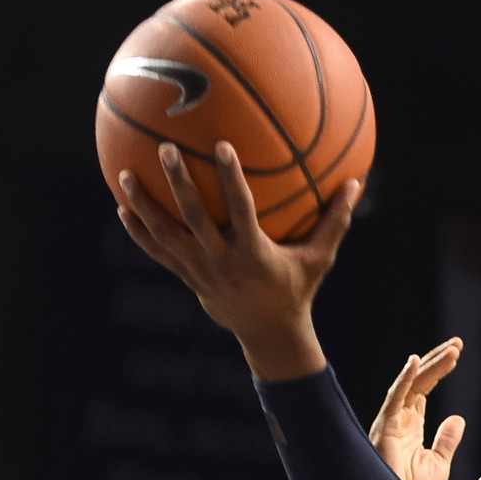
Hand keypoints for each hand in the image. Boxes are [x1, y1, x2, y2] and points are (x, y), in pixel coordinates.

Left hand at [116, 141, 362, 380]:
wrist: (268, 334)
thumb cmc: (297, 289)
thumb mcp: (319, 258)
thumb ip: (335, 220)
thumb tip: (357, 182)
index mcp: (252, 253)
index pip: (240, 210)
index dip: (231, 178)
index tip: (223, 145)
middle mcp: (220, 260)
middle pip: (193, 218)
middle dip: (178, 182)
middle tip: (165, 148)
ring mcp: (199, 270)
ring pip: (165, 234)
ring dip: (144, 205)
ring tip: (124, 175)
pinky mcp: (186, 276)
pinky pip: (158, 252)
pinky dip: (139, 232)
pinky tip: (123, 208)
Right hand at [367, 338, 467, 479]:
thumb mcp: (439, 463)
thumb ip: (447, 439)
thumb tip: (458, 418)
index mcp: (410, 426)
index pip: (424, 389)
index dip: (439, 370)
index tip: (457, 353)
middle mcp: (399, 418)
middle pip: (419, 380)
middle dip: (437, 360)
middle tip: (458, 343)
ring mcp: (391, 421)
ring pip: (411, 384)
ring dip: (430, 365)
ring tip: (452, 350)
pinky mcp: (385, 427)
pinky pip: (395, 397)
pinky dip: (404, 379)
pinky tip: (415, 362)